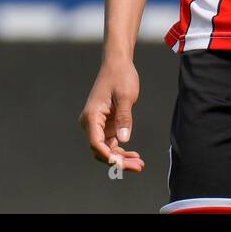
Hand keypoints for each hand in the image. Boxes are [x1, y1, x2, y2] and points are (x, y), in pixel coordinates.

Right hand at [79, 55, 144, 172]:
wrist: (118, 64)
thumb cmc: (120, 77)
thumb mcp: (126, 96)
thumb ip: (124, 118)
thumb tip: (123, 139)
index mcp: (91, 116)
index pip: (96, 143)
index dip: (108, 156)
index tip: (122, 164)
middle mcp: (91, 123)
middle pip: (101, 150)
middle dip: (118, 161)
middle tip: (138, 166)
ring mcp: (98, 126)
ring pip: (106, 150)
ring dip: (121, 158)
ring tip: (139, 164)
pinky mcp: (105, 126)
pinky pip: (111, 144)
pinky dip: (121, 151)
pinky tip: (134, 156)